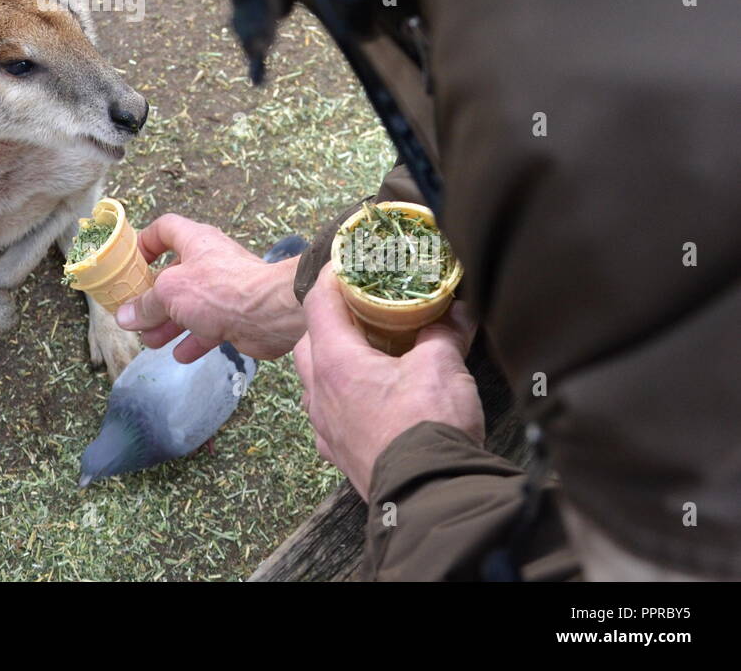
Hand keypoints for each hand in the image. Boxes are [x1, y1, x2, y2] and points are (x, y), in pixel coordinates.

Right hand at [113, 214, 305, 361]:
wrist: (271, 313)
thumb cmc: (219, 289)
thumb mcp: (171, 292)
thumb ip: (146, 304)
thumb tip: (124, 316)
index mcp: (194, 242)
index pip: (165, 229)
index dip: (145, 242)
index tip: (131, 263)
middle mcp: (209, 261)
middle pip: (173, 275)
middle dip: (153, 298)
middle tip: (136, 316)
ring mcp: (223, 289)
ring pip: (189, 305)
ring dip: (169, 323)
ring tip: (151, 341)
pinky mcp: (235, 315)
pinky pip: (208, 327)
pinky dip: (193, 340)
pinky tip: (180, 355)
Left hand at [294, 263, 482, 499]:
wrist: (432, 498)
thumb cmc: (428, 427)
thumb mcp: (442, 365)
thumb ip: (444, 332)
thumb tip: (455, 311)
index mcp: (335, 362)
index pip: (318, 303)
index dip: (332, 278)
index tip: (349, 266)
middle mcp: (319, 394)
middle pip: (309, 342)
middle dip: (330, 322)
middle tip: (361, 313)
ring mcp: (326, 428)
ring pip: (315, 381)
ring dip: (333, 363)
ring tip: (367, 355)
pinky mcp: (340, 455)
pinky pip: (328, 417)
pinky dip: (343, 400)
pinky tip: (369, 401)